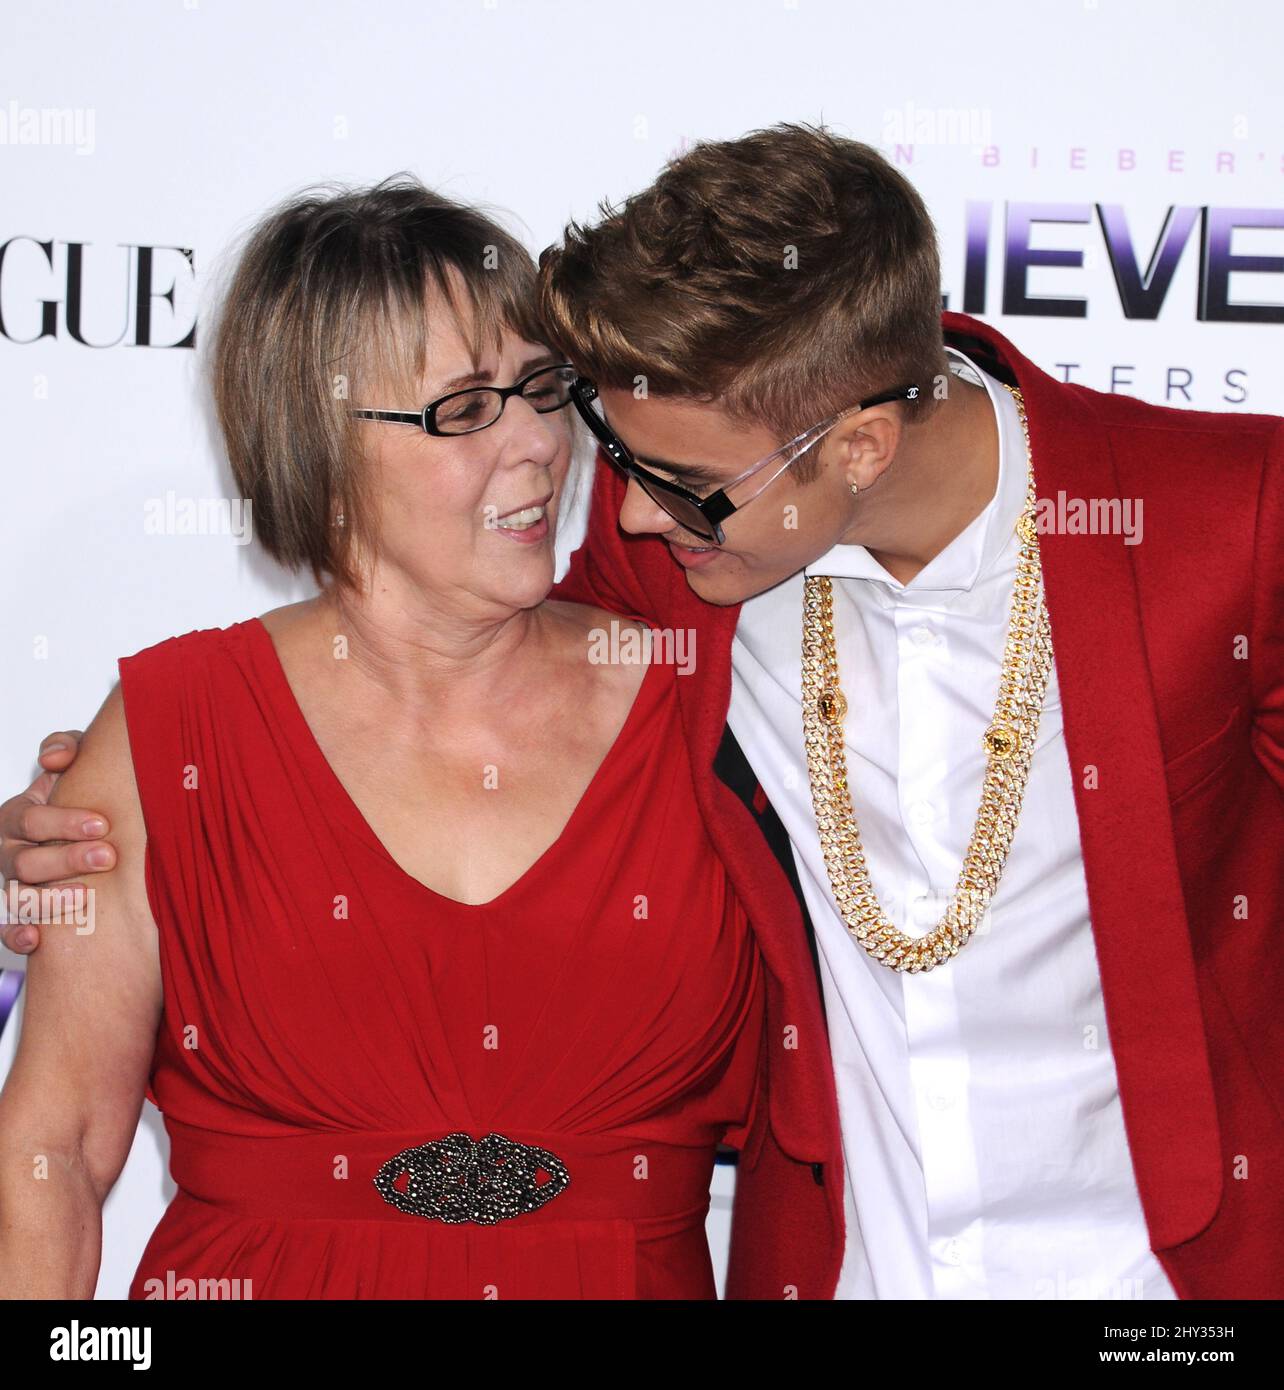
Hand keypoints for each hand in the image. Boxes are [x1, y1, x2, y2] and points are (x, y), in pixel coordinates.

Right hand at [0, 732, 114, 954]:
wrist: (84, 830)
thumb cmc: (78, 796)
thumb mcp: (72, 765)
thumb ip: (66, 749)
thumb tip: (55, 757)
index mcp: (17, 817)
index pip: (29, 819)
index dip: (63, 822)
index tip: (101, 824)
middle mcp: (9, 852)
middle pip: (26, 861)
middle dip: (66, 859)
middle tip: (107, 856)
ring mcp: (12, 885)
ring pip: (18, 897)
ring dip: (48, 900)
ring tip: (83, 898)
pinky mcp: (19, 914)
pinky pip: (8, 930)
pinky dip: (17, 936)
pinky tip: (37, 940)